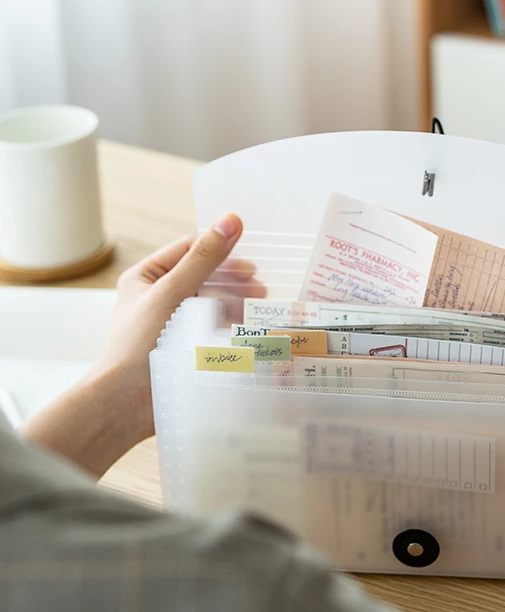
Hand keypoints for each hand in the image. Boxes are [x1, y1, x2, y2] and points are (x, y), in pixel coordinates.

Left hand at [100, 213, 265, 439]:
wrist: (125, 404)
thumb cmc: (139, 345)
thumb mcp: (171, 294)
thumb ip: (203, 258)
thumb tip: (230, 220)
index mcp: (147, 277)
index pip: (189, 250)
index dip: (219, 250)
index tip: (249, 260)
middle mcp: (158, 296)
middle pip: (205, 276)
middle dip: (233, 279)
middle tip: (259, 286)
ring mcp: (172, 322)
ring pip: (212, 301)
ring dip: (236, 301)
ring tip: (258, 305)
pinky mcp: (184, 345)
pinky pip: (213, 326)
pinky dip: (231, 323)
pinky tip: (248, 326)